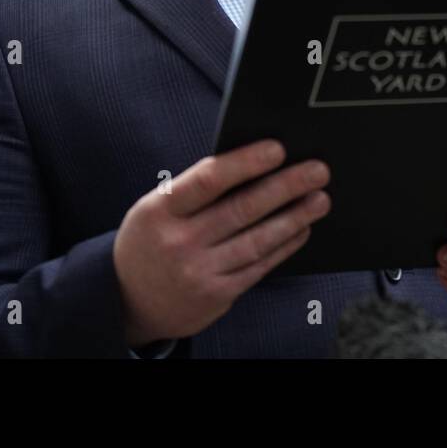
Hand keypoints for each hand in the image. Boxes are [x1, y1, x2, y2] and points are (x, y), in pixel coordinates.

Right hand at [113, 140, 330, 347]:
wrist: (127, 299)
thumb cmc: (153, 238)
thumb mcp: (158, 208)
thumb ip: (197, 189)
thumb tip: (255, 163)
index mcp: (160, 210)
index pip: (208, 180)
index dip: (245, 163)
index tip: (278, 149)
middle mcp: (178, 242)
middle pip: (241, 209)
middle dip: (286, 187)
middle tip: (318, 170)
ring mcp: (198, 272)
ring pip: (256, 239)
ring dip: (294, 217)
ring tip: (320, 199)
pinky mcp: (216, 295)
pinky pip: (258, 266)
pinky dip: (284, 245)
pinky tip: (302, 228)